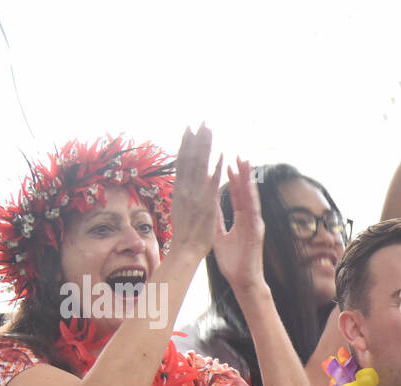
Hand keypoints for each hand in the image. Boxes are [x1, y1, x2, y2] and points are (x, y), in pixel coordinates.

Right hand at [168, 124, 223, 257]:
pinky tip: (221, 156)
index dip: (185, 144)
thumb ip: (182, 193)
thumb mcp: (179, 208)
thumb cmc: (184, 233)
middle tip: (201, 121)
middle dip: (196, 139)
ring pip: (199, 166)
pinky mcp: (206, 204)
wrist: (185, 250)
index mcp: (179, 189)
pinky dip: (216, 168)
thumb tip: (181, 181)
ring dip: (205, 147)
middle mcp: (184, 189)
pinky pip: (212, 183)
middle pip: (189, 158)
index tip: (189, 129)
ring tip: (209, 130)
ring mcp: (195, 195)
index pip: (182, 162)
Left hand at [212, 158, 267, 295]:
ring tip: (244, 162)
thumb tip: (210, 206)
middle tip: (238, 155)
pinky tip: (248, 184)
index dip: (233, 180)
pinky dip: (250, 196)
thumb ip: (217, 220)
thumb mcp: (220, 236)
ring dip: (248, 179)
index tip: (228, 164)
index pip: (237, 195)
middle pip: (246, 192)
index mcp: (242, 220)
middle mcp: (250, 219)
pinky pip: (252, 210)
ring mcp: (255, 224)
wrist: (242, 281)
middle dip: (242, 173)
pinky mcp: (256, 231)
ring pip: (251, 197)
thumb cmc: (233, 263)